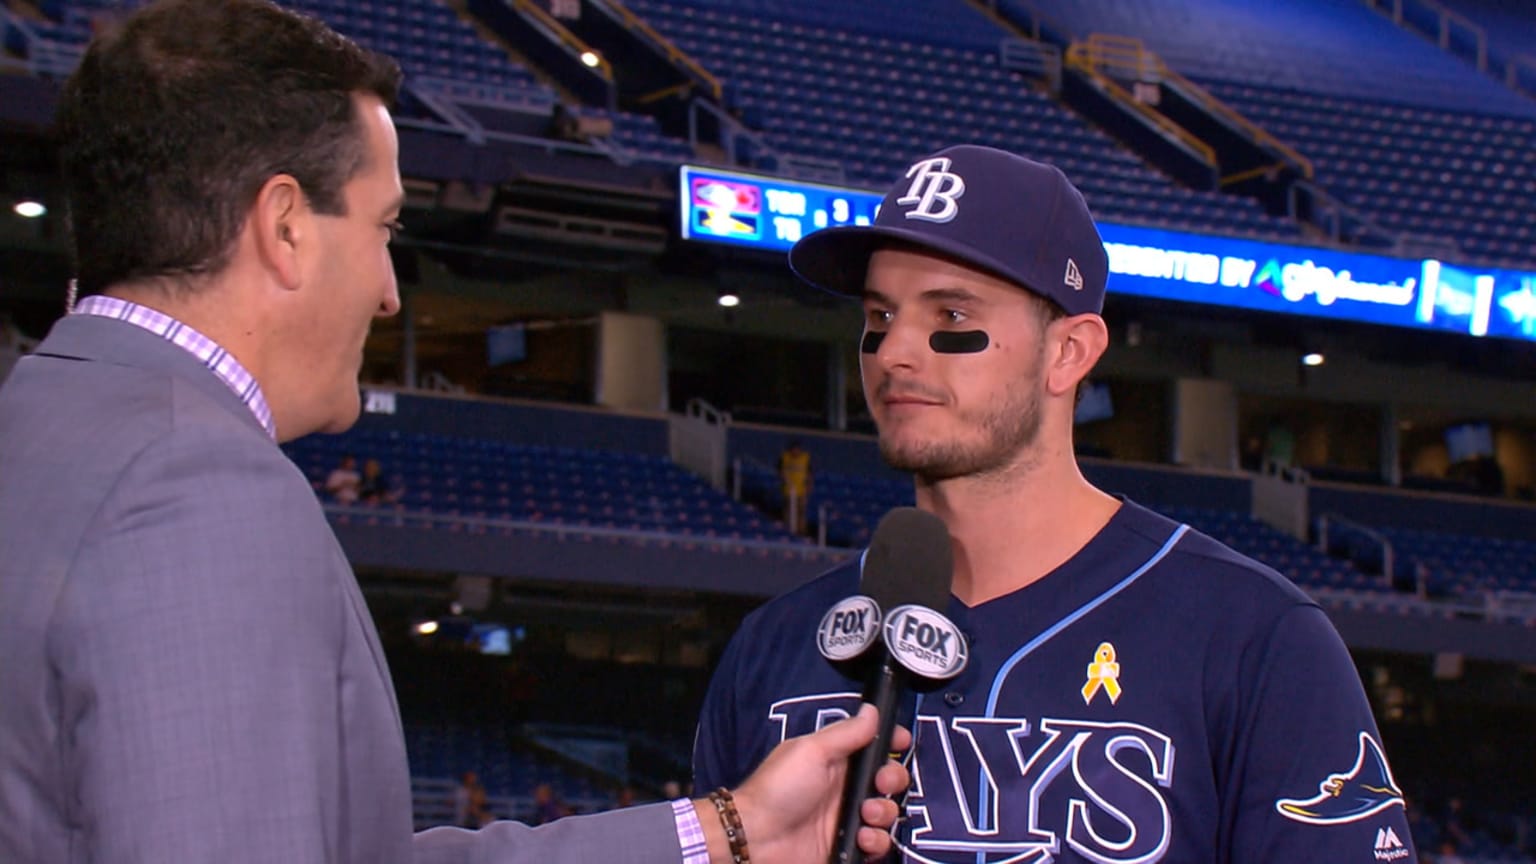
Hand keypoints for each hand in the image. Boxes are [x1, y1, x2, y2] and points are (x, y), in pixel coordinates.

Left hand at [714, 703, 911, 862]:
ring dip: (884, 812)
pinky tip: (862, 838)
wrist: (756, 837)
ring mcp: (848, 819)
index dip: (892, 742)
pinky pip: (878, 844)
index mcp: (837, 760)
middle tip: (880, 784)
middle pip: (888, 779)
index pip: (874, 746)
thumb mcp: (812, 751)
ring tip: (865, 815)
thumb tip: (873, 709)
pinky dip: (876, 842)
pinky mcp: (849, 847)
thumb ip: (846, 733)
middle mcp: (846, 788)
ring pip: (887, 812)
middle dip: (893, 779)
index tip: (902, 741)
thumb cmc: (780, 787)